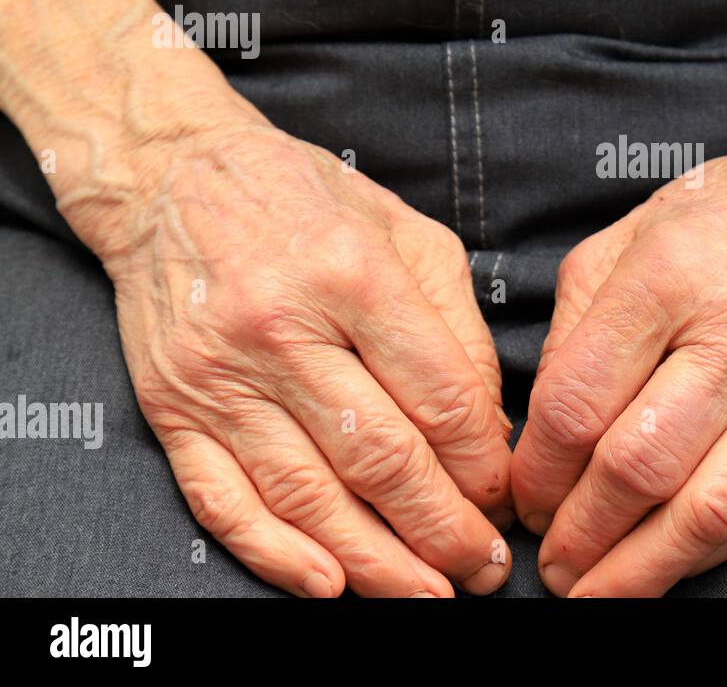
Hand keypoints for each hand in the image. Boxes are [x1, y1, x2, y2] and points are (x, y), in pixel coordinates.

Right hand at [88, 119, 513, 596]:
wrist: (173, 178)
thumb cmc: (307, 202)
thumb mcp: (408, 234)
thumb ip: (458, 329)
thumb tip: (491, 431)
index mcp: (354, 275)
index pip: (439, 397)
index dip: (483, 464)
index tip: (506, 496)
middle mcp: (282, 329)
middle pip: (380, 458)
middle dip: (442, 528)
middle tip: (484, 569)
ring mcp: (219, 376)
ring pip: (307, 494)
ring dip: (375, 561)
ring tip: (427, 595)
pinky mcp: (172, 409)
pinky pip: (223, 500)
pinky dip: (276, 554)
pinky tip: (328, 585)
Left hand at [511, 124, 726, 595]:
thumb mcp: (628, 236)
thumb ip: (576, 326)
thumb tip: (541, 428)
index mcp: (666, 280)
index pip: (578, 403)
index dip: (536, 470)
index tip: (522, 495)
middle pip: (636, 467)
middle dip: (577, 531)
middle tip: (548, 558)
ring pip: (703, 511)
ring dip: (636, 570)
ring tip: (592, 590)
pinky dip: (698, 556)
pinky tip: (659, 566)